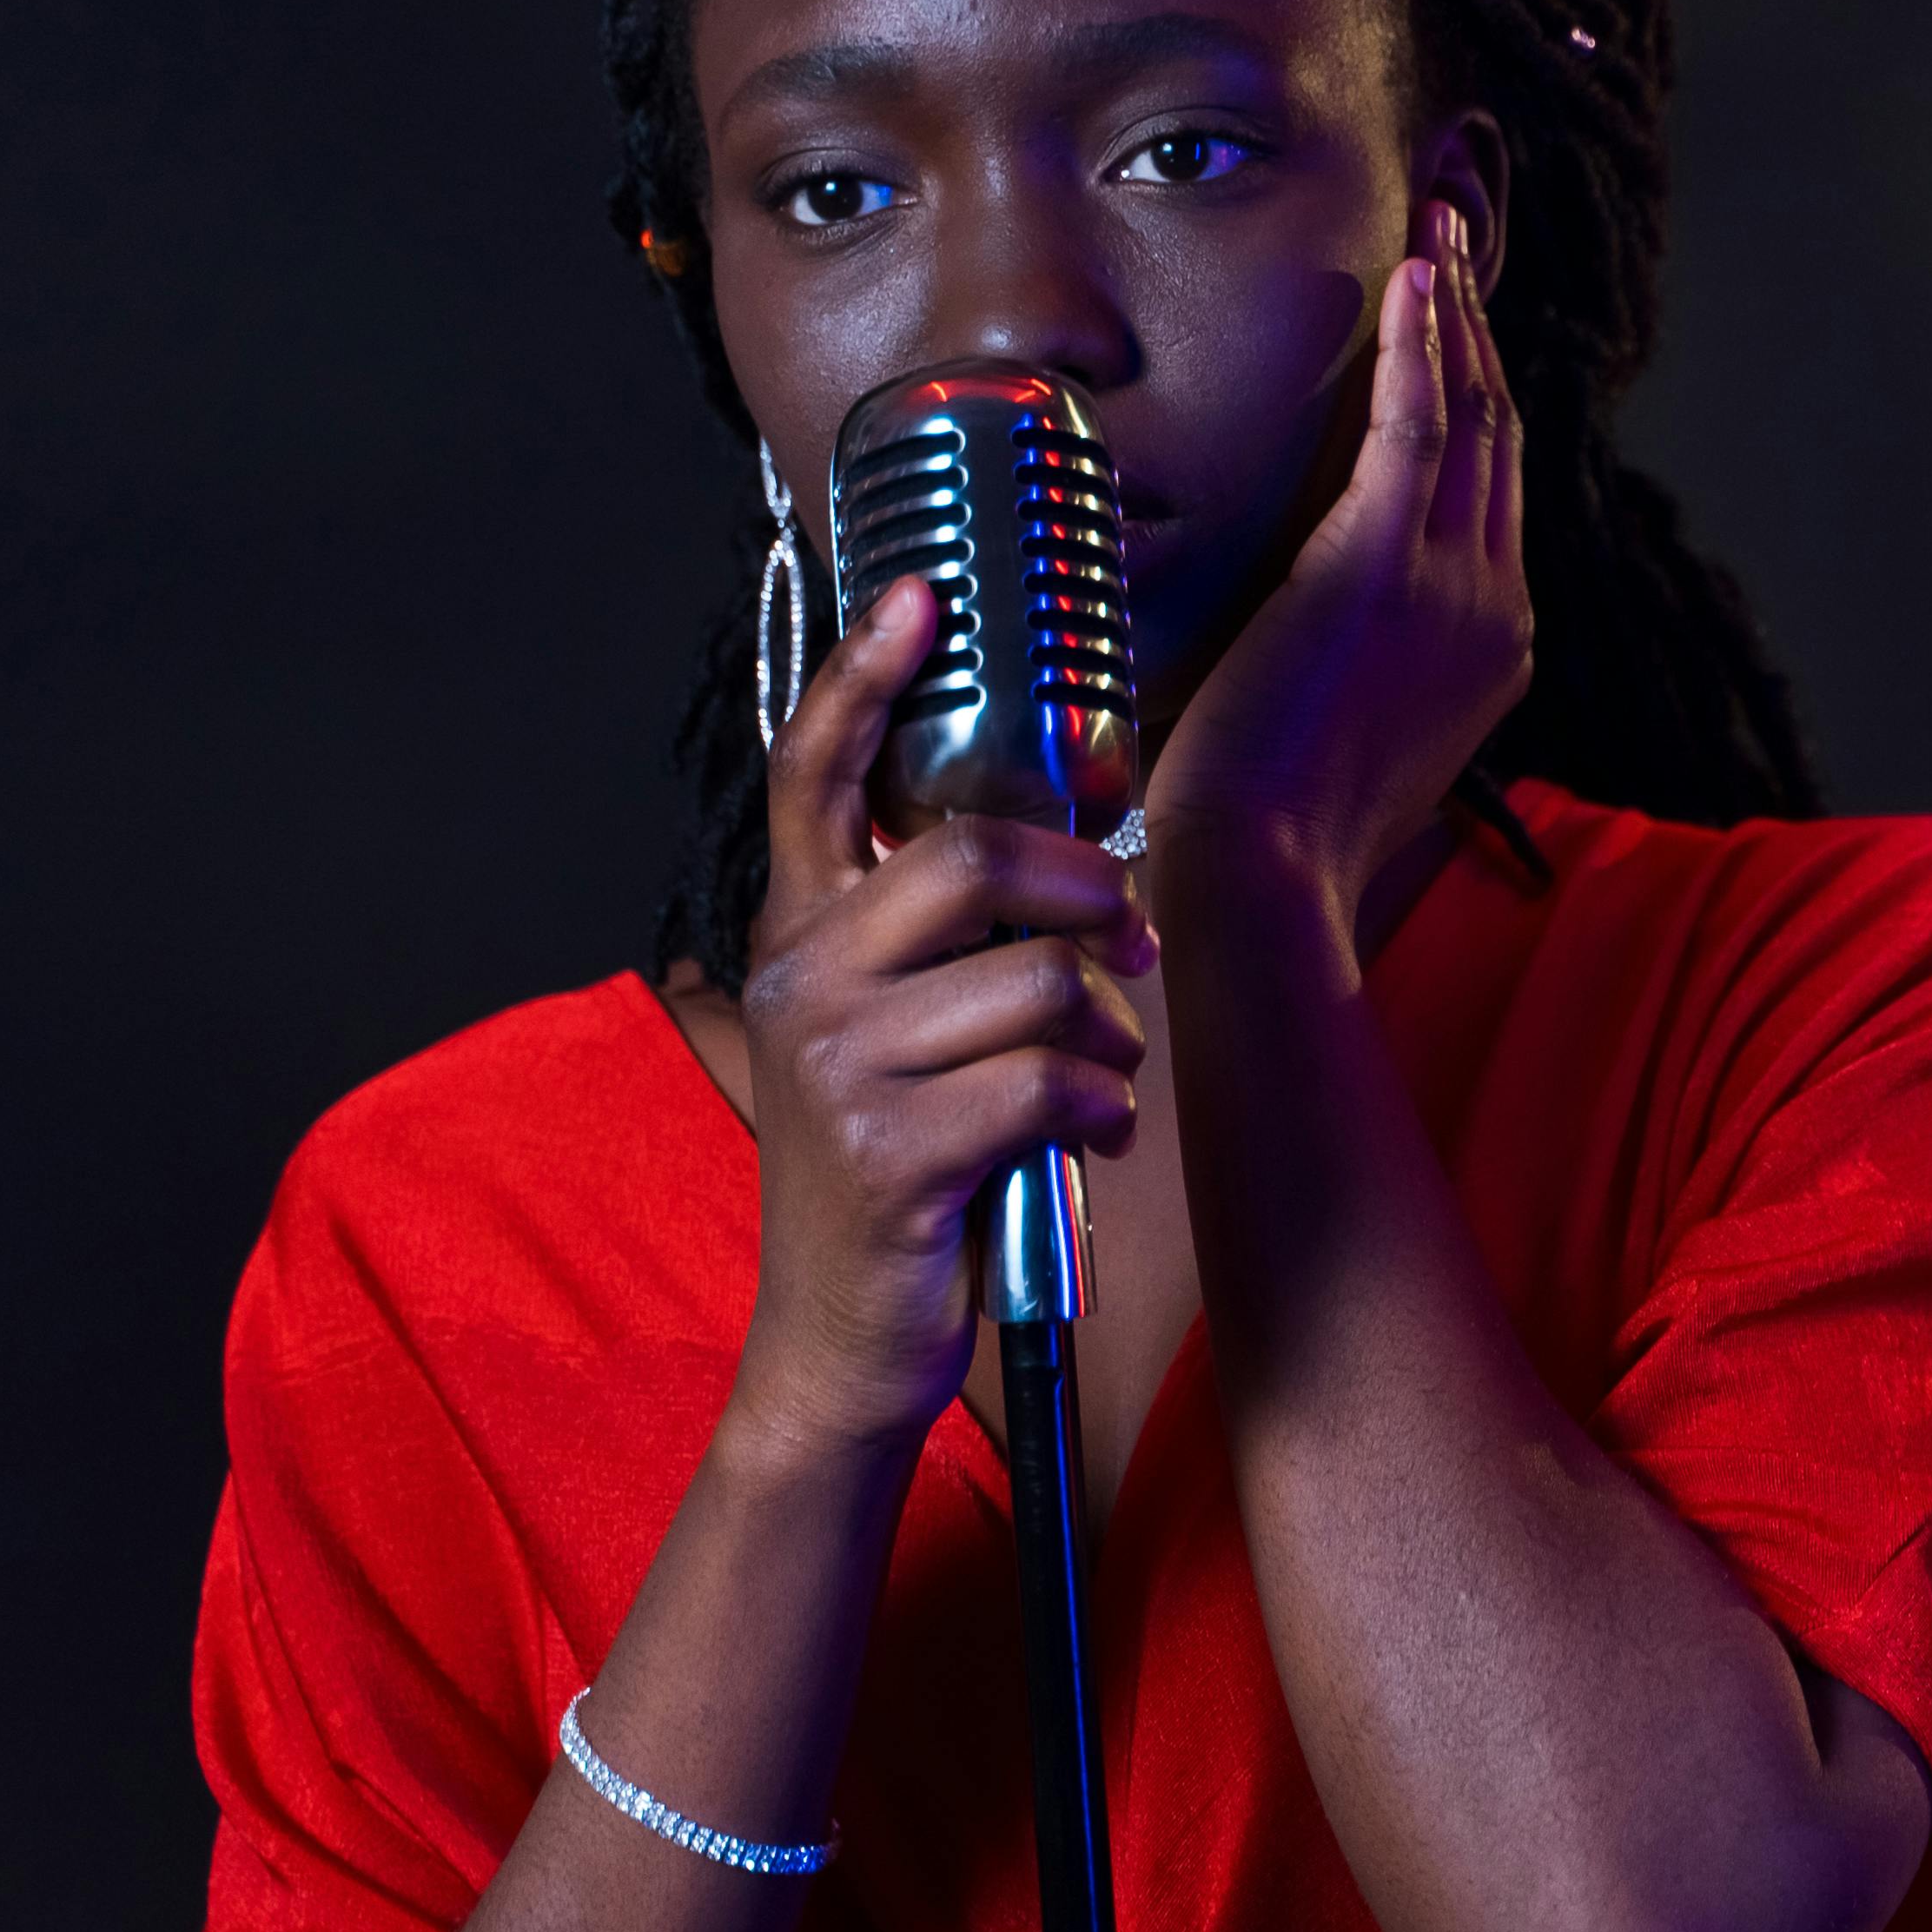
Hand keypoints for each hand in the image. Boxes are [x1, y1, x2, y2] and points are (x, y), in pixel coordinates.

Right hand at [721, 576, 1159, 1475]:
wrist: (842, 1340)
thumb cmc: (905, 1169)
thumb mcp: (903, 1036)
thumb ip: (953, 943)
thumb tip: (1080, 855)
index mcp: (802, 937)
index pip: (813, 777)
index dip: (862, 677)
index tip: (916, 592)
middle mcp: (804, 982)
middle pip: (972, 859)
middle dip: (1087, 893)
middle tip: (1128, 937)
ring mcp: (839, 1067)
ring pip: (1041, 983)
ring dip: (1110, 1036)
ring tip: (1100, 1080)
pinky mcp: (893, 1149)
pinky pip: (1051, 1081)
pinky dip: (1102, 1111)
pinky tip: (1090, 1139)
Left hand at [1134, 203, 1534, 935]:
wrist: (1261, 869)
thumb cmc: (1274, 830)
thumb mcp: (1346, 746)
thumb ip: (1357, 678)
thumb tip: (1309, 644)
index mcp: (1492, 653)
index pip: (1495, 500)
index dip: (1481, 406)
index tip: (1459, 337)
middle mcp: (1495, 608)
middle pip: (1499, 442)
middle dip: (1481, 338)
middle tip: (1458, 247)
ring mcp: (1453, 584)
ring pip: (1471, 417)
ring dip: (1458, 314)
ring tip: (1440, 231)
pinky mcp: (1385, 562)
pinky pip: (1419, 425)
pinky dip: (1425, 344)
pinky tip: (1417, 278)